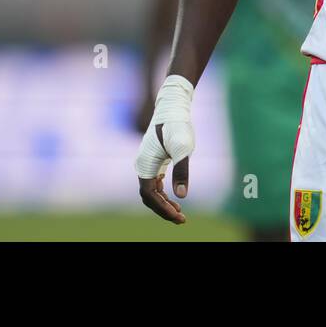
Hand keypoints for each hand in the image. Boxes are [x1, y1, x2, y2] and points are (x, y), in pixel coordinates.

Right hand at [134, 75, 195, 223]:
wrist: (173, 106)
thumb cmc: (178, 125)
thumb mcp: (183, 148)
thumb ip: (182, 171)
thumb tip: (182, 196)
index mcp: (145, 165)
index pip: (149, 195)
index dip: (163, 208)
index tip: (178, 216)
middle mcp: (142, 166)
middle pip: (148, 196)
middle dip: (163, 210)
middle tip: (182, 219)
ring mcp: (146, 163)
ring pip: (151, 191)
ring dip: (163, 203)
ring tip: (180, 213)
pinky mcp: (153, 160)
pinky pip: (154, 183)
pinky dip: (162, 193)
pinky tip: (173, 197)